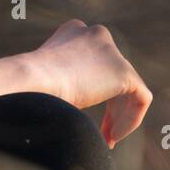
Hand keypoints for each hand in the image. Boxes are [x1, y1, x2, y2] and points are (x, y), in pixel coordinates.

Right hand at [29, 19, 152, 148]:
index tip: (81, 110)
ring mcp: (111, 51)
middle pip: (112, 73)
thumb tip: (68, 99)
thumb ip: (62, 79)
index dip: (93, 88)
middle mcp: (95, 34)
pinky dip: (131, 119)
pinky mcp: (123, 71)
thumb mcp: (45, 77)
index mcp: (74, 32)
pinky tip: (112, 136)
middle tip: (102, 130)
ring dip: (119, 115)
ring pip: (127, 87)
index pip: (93, 59)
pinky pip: (140, 97)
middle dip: (110, 104)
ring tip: (107, 137)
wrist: (31, 80)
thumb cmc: (28, 84)